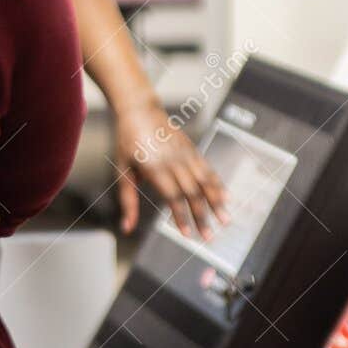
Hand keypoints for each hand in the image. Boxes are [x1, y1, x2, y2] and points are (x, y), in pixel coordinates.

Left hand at [113, 104, 228, 237]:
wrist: (139, 109)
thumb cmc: (127, 142)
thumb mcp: (121, 171)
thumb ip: (128, 201)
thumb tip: (126, 228)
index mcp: (155, 167)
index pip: (173, 197)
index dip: (181, 217)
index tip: (187, 235)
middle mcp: (173, 161)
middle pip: (192, 193)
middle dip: (202, 217)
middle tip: (209, 238)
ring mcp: (185, 153)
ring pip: (204, 181)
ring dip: (216, 202)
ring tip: (225, 220)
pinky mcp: (191, 149)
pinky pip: (207, 169)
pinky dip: (217, 184)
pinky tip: (226, 197)